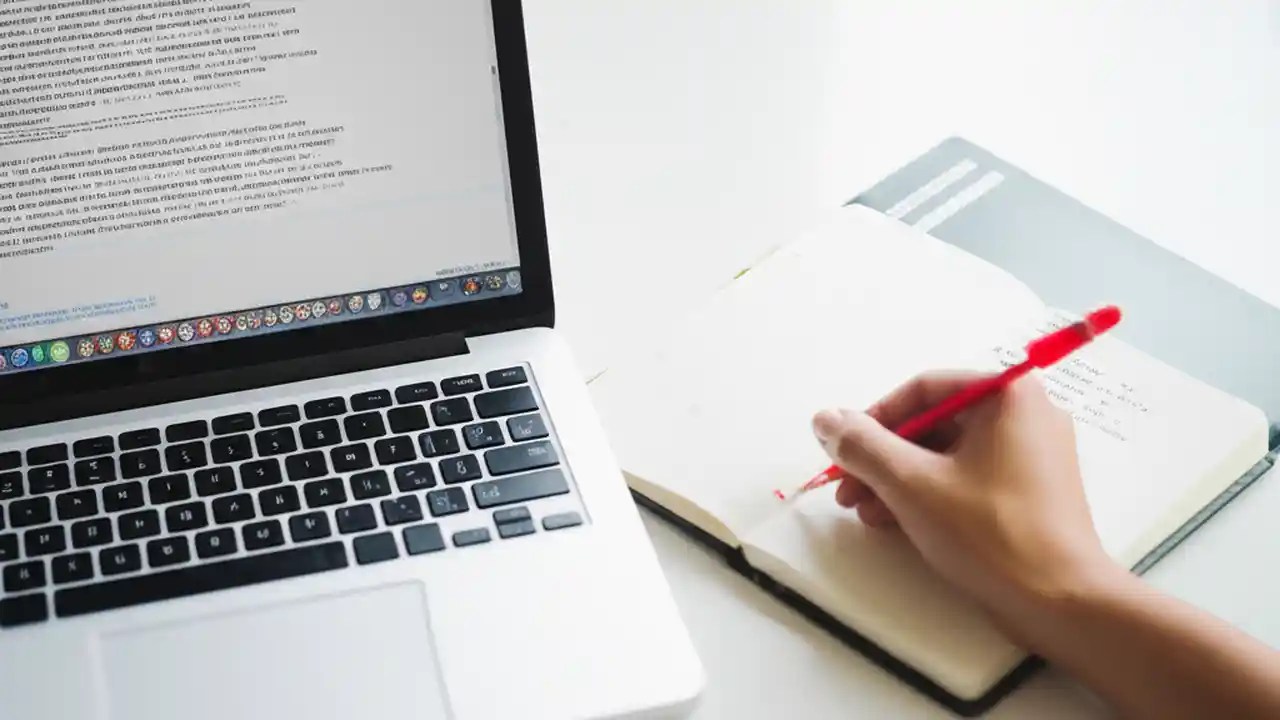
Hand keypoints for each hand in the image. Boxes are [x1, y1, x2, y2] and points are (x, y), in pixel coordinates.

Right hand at [812, 371, 1122, 646]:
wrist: (1062, 604)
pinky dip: (931, 494)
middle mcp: (1026, 414)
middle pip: (934, 424)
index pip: (923, 389)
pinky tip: (896, 522)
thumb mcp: (912, 484)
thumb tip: (825, 419)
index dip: (873, 420)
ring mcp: (1033, 455)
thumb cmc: (989, 533)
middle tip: (846, 490)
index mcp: (1007, 394)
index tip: (842, 452)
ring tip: (866, 513)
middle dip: (882, 458)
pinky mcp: (1032, 493)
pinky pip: (969, 478)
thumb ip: (863, 446)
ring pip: (948, 455)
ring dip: (899, 480)